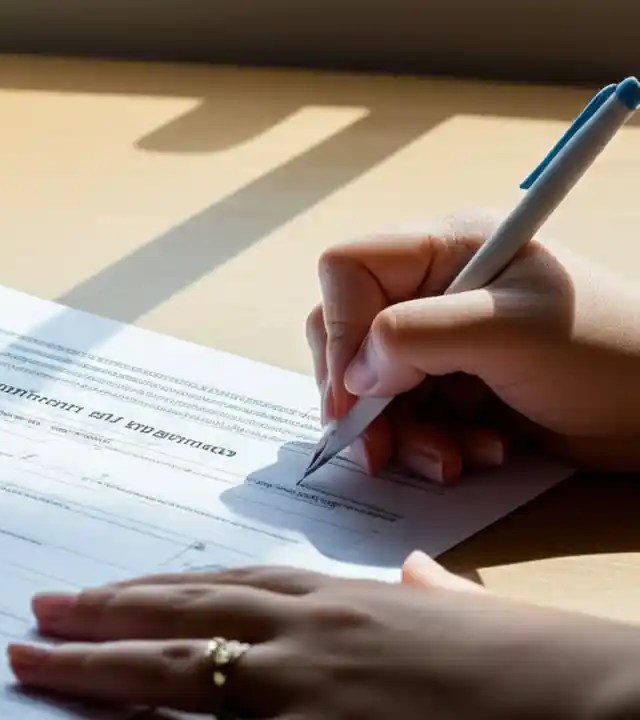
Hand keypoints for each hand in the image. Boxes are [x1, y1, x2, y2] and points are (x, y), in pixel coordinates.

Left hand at [6, 563, 639, 718]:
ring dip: (95, 669)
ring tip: (33, 660)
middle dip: (99, 619)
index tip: (104, 591)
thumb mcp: (463, 618)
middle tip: (35, 615)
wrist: (589, 703)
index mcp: (338, 598)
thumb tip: (414, 579)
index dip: (153, 588)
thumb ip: (424, 597)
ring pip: (172, 672)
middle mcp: (306, 634)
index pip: (220, 583)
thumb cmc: (533, 666)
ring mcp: (300, 692)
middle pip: (176, 616)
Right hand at [307, 210, 639, 482]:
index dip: (338, 331)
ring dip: (402, 433)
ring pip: (372, 387)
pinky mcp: (458, 386)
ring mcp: (446, 340)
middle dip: (363, 398)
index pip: (347, 271)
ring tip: (451, 460)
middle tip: (379, 448)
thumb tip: (356, 373)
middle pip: (346, 334)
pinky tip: (479, 453)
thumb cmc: (610, 354)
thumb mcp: (510, 333)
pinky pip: (408, 417)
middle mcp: (436, 289)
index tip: (355, 395)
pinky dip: (430, 445)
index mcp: (447, 248)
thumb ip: (416, 337)